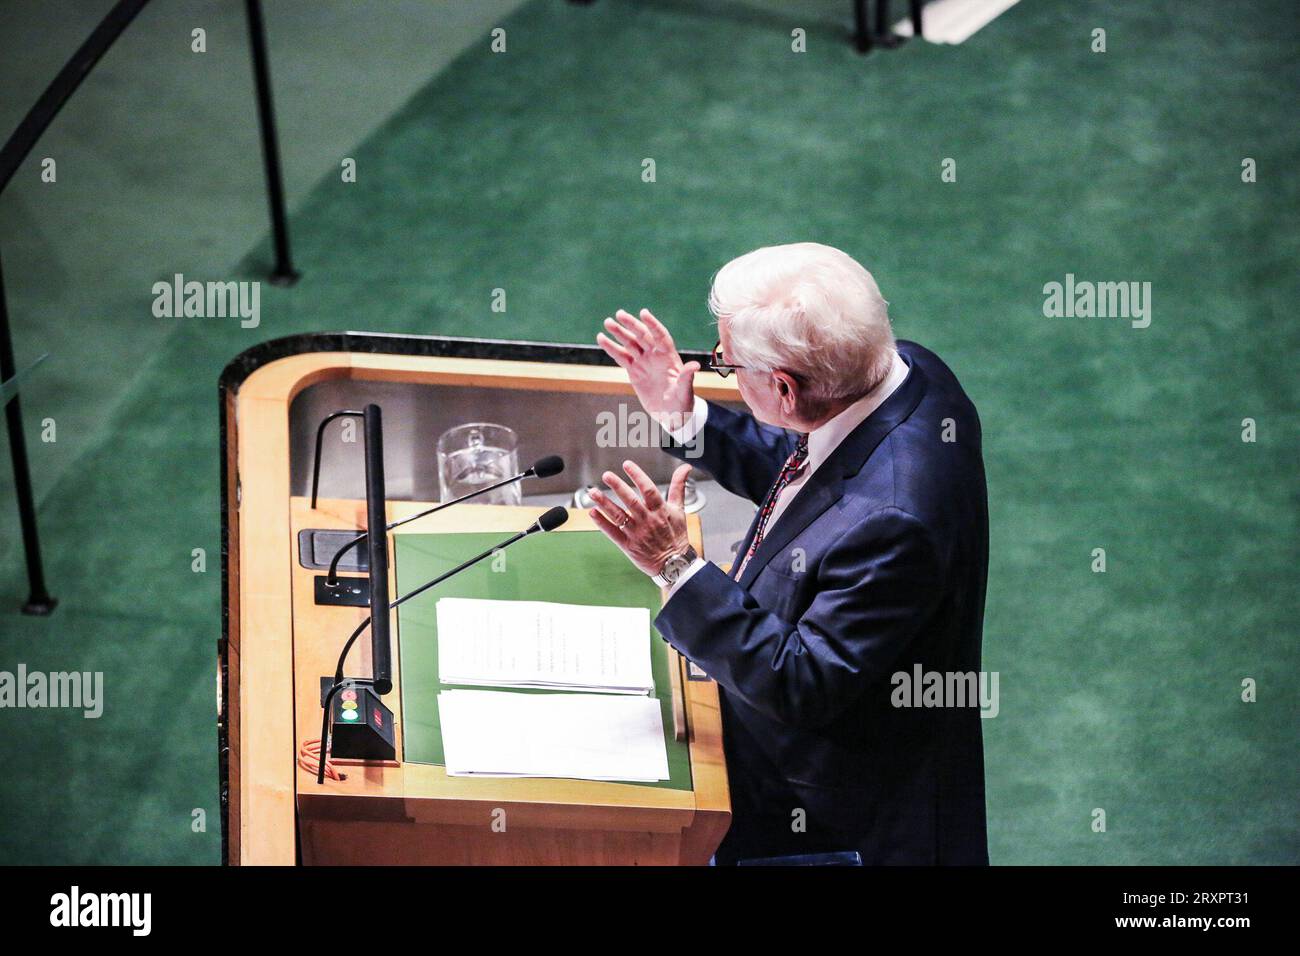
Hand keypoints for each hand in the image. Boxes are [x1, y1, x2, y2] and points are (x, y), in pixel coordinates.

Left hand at [588, 461, 692, 576]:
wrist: (674, 564)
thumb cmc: (676, 535)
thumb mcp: (679, 510)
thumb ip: (678, 487)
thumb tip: (685, 468)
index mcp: (660, 511)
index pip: (649, 490)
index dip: (638, 476)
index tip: (627, 464)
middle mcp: (648, 521)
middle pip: (631, 501)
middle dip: (618, 487)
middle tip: (607, 475)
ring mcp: (637, 534)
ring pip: (619, 516)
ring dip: (605, 503)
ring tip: (593, 492)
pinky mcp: (628, 546)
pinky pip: (613, 533)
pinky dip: (602, 523)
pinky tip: (593, 513)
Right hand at [596, 309, 699, 428]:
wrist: (671, 415)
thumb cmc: (682, 403)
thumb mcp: (685, 392)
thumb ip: (687, 378)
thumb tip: (695, 365)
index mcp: (669, 357)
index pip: (660, 336)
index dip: (652, 324)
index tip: (643, 313)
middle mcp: (655, 356)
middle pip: (642, 336)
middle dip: (631, 325)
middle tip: (619, 314)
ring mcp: (643, 362)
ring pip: (630, 343)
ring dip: (619, 333)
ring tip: (607, 323)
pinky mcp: (634, 370)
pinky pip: (621, 357)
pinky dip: (611, 348)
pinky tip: (601, 338)